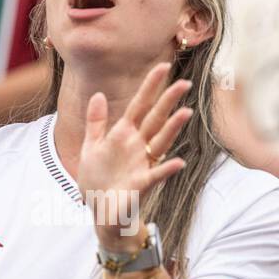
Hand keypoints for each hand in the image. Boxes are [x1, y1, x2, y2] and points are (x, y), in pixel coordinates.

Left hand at [77, 62, 191, 247]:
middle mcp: (137, 147)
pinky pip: (156, 175)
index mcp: (124, 135)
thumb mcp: (91, 146)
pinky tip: (178, 162)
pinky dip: (167, 169)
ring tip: (186, 113)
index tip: (163, 67)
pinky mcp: (141, 184)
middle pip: (155, 119)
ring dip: (173, 129)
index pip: (140, 105)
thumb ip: (96, 121)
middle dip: (168, 101)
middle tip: (184, 83)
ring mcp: (142, 165)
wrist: (100, 211)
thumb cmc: (98, 181)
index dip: (150, 86)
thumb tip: (99, 95)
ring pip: (160, 142)